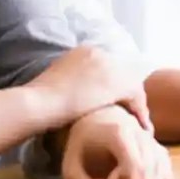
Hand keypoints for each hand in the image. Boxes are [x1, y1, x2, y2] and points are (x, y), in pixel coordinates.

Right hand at [29, 46, 150, 129]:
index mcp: (83, 51)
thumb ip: (70, 85)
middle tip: (132, 114)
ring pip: (132, 85)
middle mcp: (98, 53)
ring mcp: (109, 65)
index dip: (113, 88)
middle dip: (128, 94)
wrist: (37, 102)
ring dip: (137, 104)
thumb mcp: (57, 85)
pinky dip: (140, 112)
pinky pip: (136, 97)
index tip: (116, 104)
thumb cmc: (37, 101)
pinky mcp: (116, 81)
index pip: (108, 68)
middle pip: (123, 74)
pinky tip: (141, 127)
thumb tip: (74, 97)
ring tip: (139, 123)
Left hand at [60, 106, 172, 178]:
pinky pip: (168, 174)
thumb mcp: (70, 160)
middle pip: (150, 175)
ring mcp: (153, 141)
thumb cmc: (83, 142)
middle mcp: (141, 134)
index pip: (134, 169)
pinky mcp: (158, 148)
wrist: (97, 118)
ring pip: (162, 176)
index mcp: (120, 133)